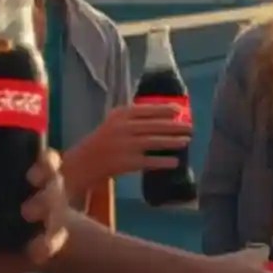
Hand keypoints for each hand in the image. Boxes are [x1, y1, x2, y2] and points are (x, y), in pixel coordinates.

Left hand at [0, 149, 70, 272]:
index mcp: (16, 177)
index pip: (42, 162)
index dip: (46, 162)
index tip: (31, 173)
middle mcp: (33, 195)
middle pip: (55, 185)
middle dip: (49, 194)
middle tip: (26, 210)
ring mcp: (39, 221)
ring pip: (60, 213)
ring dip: (53, 218)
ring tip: (32, 233)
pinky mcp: (40, 246)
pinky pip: (54, 242)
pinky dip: (49, 244)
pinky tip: (36, 252)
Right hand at [63, 104, 192, 188]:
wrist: (83, 163)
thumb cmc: (102, 140)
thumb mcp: (114, 122)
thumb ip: (133, 116)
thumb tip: (162, 113)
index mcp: (120, 115)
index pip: (147, 110)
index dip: (164, 109)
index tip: (179, 111)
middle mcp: (123, 128)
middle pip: (154, 125)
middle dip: (174, 126)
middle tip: (190, 127)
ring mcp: (125, 145)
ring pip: (154, 142)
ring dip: (172, 142)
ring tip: (186, 141)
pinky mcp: (126, 163)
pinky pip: (149, 161)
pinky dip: (163, 161)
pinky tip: (175, 162)